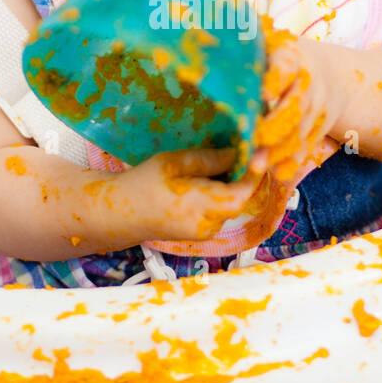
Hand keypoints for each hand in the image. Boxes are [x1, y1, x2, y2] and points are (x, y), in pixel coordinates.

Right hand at [85, 146, 269, 248]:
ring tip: (225, 160)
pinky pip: (219, 211)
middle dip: (244, 174)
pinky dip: (221, 193)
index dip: (255, 171)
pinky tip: (210, 178)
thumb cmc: (142, 184)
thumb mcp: (174, 163)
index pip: (242, 192)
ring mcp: (205, 232)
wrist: (119, 213)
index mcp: (200, 206)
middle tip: (245, 149)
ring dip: (232, 183)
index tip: (262, 149)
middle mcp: (208, 224)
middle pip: (238, 198)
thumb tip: (238, 154)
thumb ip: (208, 160)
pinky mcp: (201, 233)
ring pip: (230, 204)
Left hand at [253, 28, 340, 184]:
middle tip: (255, 139)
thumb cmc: (279, 55)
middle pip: (295, 105)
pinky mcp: (316, 130)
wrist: (329, 74)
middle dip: (276, 124)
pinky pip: (306, 147)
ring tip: (255, 165)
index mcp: (291, 57)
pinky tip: (278, 174)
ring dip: (279, 150)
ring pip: (299, 131)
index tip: (264, 93)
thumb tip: (200, 24)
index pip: (286, 67)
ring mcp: (315, 109)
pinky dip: (293, 162)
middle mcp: (307, 83)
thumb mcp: (267, 40)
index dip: (277, 79)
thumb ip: (242, 36)